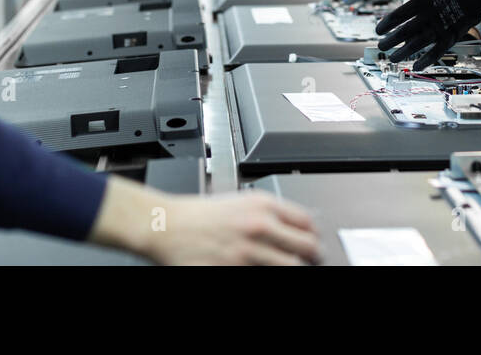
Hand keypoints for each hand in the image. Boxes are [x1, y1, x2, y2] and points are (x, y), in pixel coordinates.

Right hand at [93, 179, 321, 264]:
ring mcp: (246, 253)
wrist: (166, 225)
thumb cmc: (199, 215)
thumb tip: (298, 226)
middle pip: (307, 248)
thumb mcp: (241, 202)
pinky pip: (262, 277)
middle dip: (313, 257)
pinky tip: (263, 272)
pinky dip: (266, 275)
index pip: (308, 223)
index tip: (314, 244)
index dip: (315, 236)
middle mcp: (259, 227)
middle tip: (312, 261)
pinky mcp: (231, 271)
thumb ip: (270, 213)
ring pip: (291, 268)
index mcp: (263, 206)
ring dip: (293, 269)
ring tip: (289, 268)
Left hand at [374, 0, 480, 69]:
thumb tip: (410, 13)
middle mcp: (429, 14)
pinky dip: (426, 60)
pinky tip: (416, 67)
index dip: (387, 23)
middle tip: (381, 46)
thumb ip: (423, 1)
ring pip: (417, 43)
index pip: (399, 14)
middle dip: (391, 40)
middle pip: (405, 31)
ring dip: (403, 52)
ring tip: (393, 59)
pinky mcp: (452, 35)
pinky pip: (437, 51)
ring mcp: (440, 26)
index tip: (378, 30)